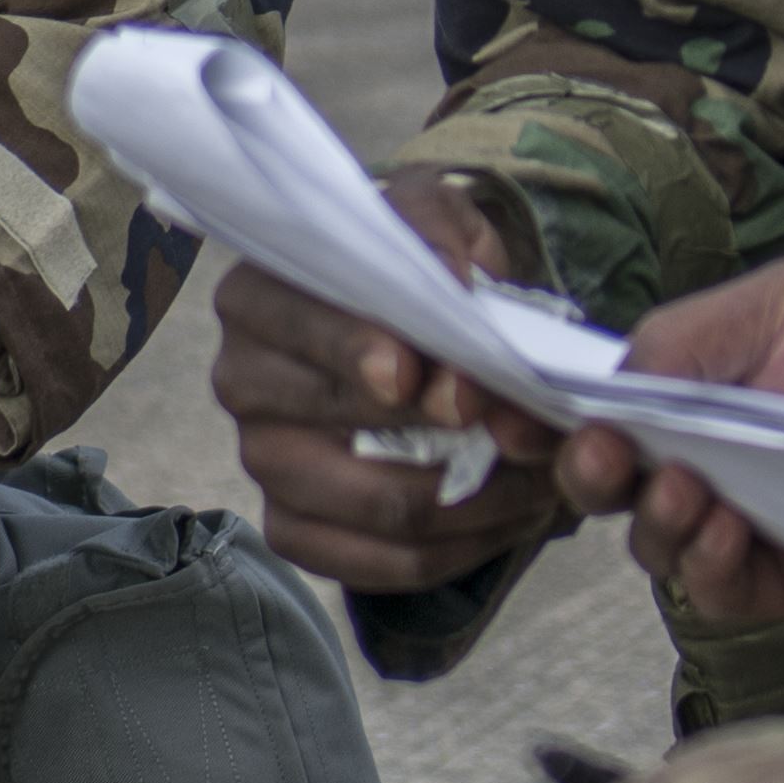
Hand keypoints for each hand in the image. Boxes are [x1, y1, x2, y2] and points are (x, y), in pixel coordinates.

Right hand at [212, 173, 565, 592]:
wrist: (422, 327)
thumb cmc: (420, 267)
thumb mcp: (434, 218)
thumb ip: (438, 235)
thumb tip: (452, 286)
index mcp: (257, 296)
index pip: (307, 330)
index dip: (376, 358)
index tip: (452, 385)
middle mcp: (243, 380)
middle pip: (341, 423)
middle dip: (447, 433)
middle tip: (524, 430)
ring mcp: (263, 461)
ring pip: (374, 503)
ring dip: (473, 498)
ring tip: (540, 475)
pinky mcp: (294, 528)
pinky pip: (379, 564)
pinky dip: (459, 547)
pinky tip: (508, 514)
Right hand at [548, 246, 783, 631]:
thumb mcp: (760, 307)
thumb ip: (670, 347)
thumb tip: (601, 391)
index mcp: (677, 393)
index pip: (585, 416)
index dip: (532, 419)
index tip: (500, 409)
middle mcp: (697, 460)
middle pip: (605, 490)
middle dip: (587, 474)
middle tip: (604, 456)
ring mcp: (740, 521)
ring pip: (654, 548)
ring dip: (654, 520)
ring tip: (685, 489)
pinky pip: (721, 589)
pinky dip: (708, 563)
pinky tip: (725, 527)